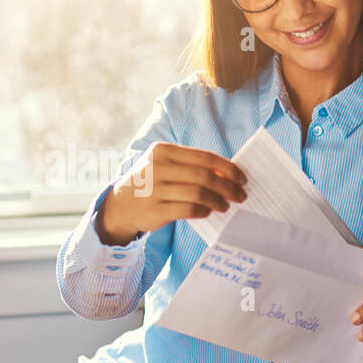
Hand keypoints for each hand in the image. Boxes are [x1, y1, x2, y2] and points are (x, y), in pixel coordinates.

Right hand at [97, 142, 246, 245]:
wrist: (121, 204)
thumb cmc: (151, 182)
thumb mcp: (164, 165)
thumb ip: (191, 166)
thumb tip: (227, 174)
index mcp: (163, 151)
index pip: (204, 157)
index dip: (227, 168)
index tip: (241, 177)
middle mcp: (158, 167)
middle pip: (204, 176)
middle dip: (228, 186)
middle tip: (240, 195)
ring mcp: (155, 189)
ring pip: (198, 194)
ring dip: (218, 200)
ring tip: (226, 205)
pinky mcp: (155, 210)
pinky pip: (188, 210)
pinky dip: (203, 211)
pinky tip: (208, 212)